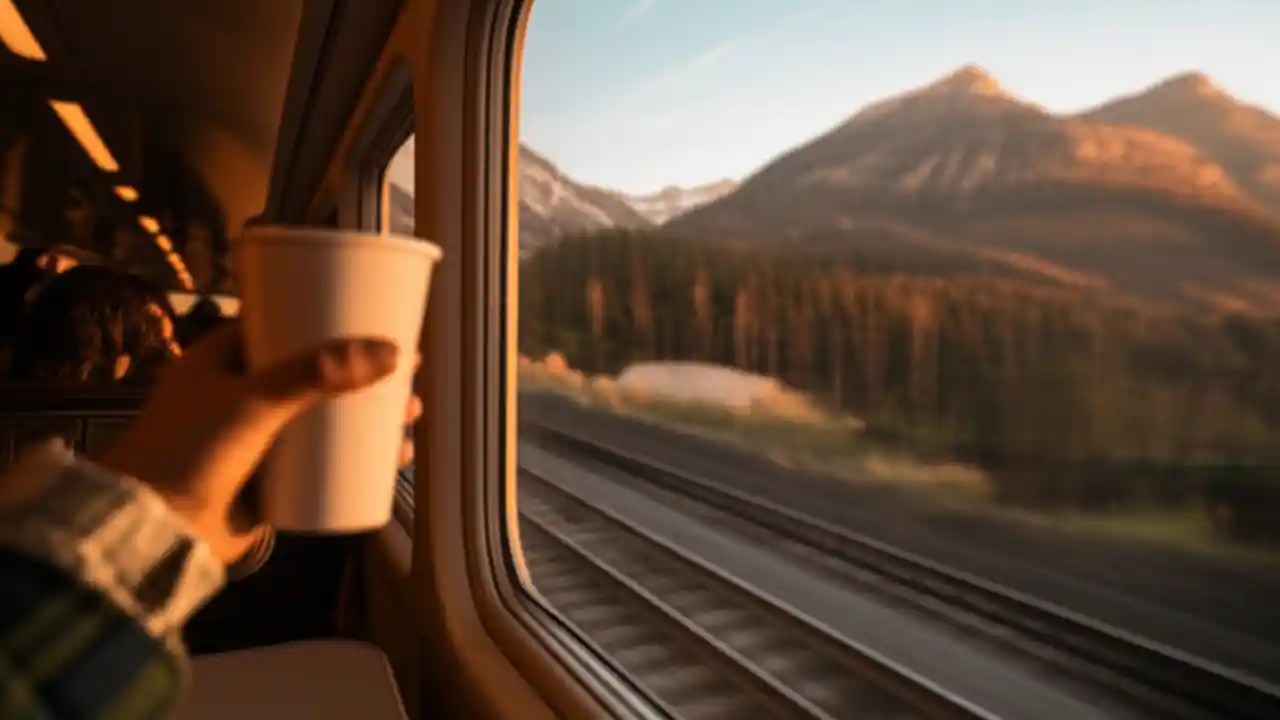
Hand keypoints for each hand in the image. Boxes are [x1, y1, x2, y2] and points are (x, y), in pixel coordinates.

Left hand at [102, 321, 403, 563]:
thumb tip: (390, 353)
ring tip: (408, 420)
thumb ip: (318, 374)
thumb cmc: (185, 452)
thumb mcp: (253, 401)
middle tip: (408, 376)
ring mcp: (255, 439)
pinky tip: (387, 461)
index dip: (333, 321)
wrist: (151, 532)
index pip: (285, 325)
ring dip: (368, 418)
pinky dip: (355, 460)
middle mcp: (239, 394)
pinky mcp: (268, 481)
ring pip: (323, 420)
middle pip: (316, 373)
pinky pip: (320, 464)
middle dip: (365, 375)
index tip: (379, 321)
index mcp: (221, 359)